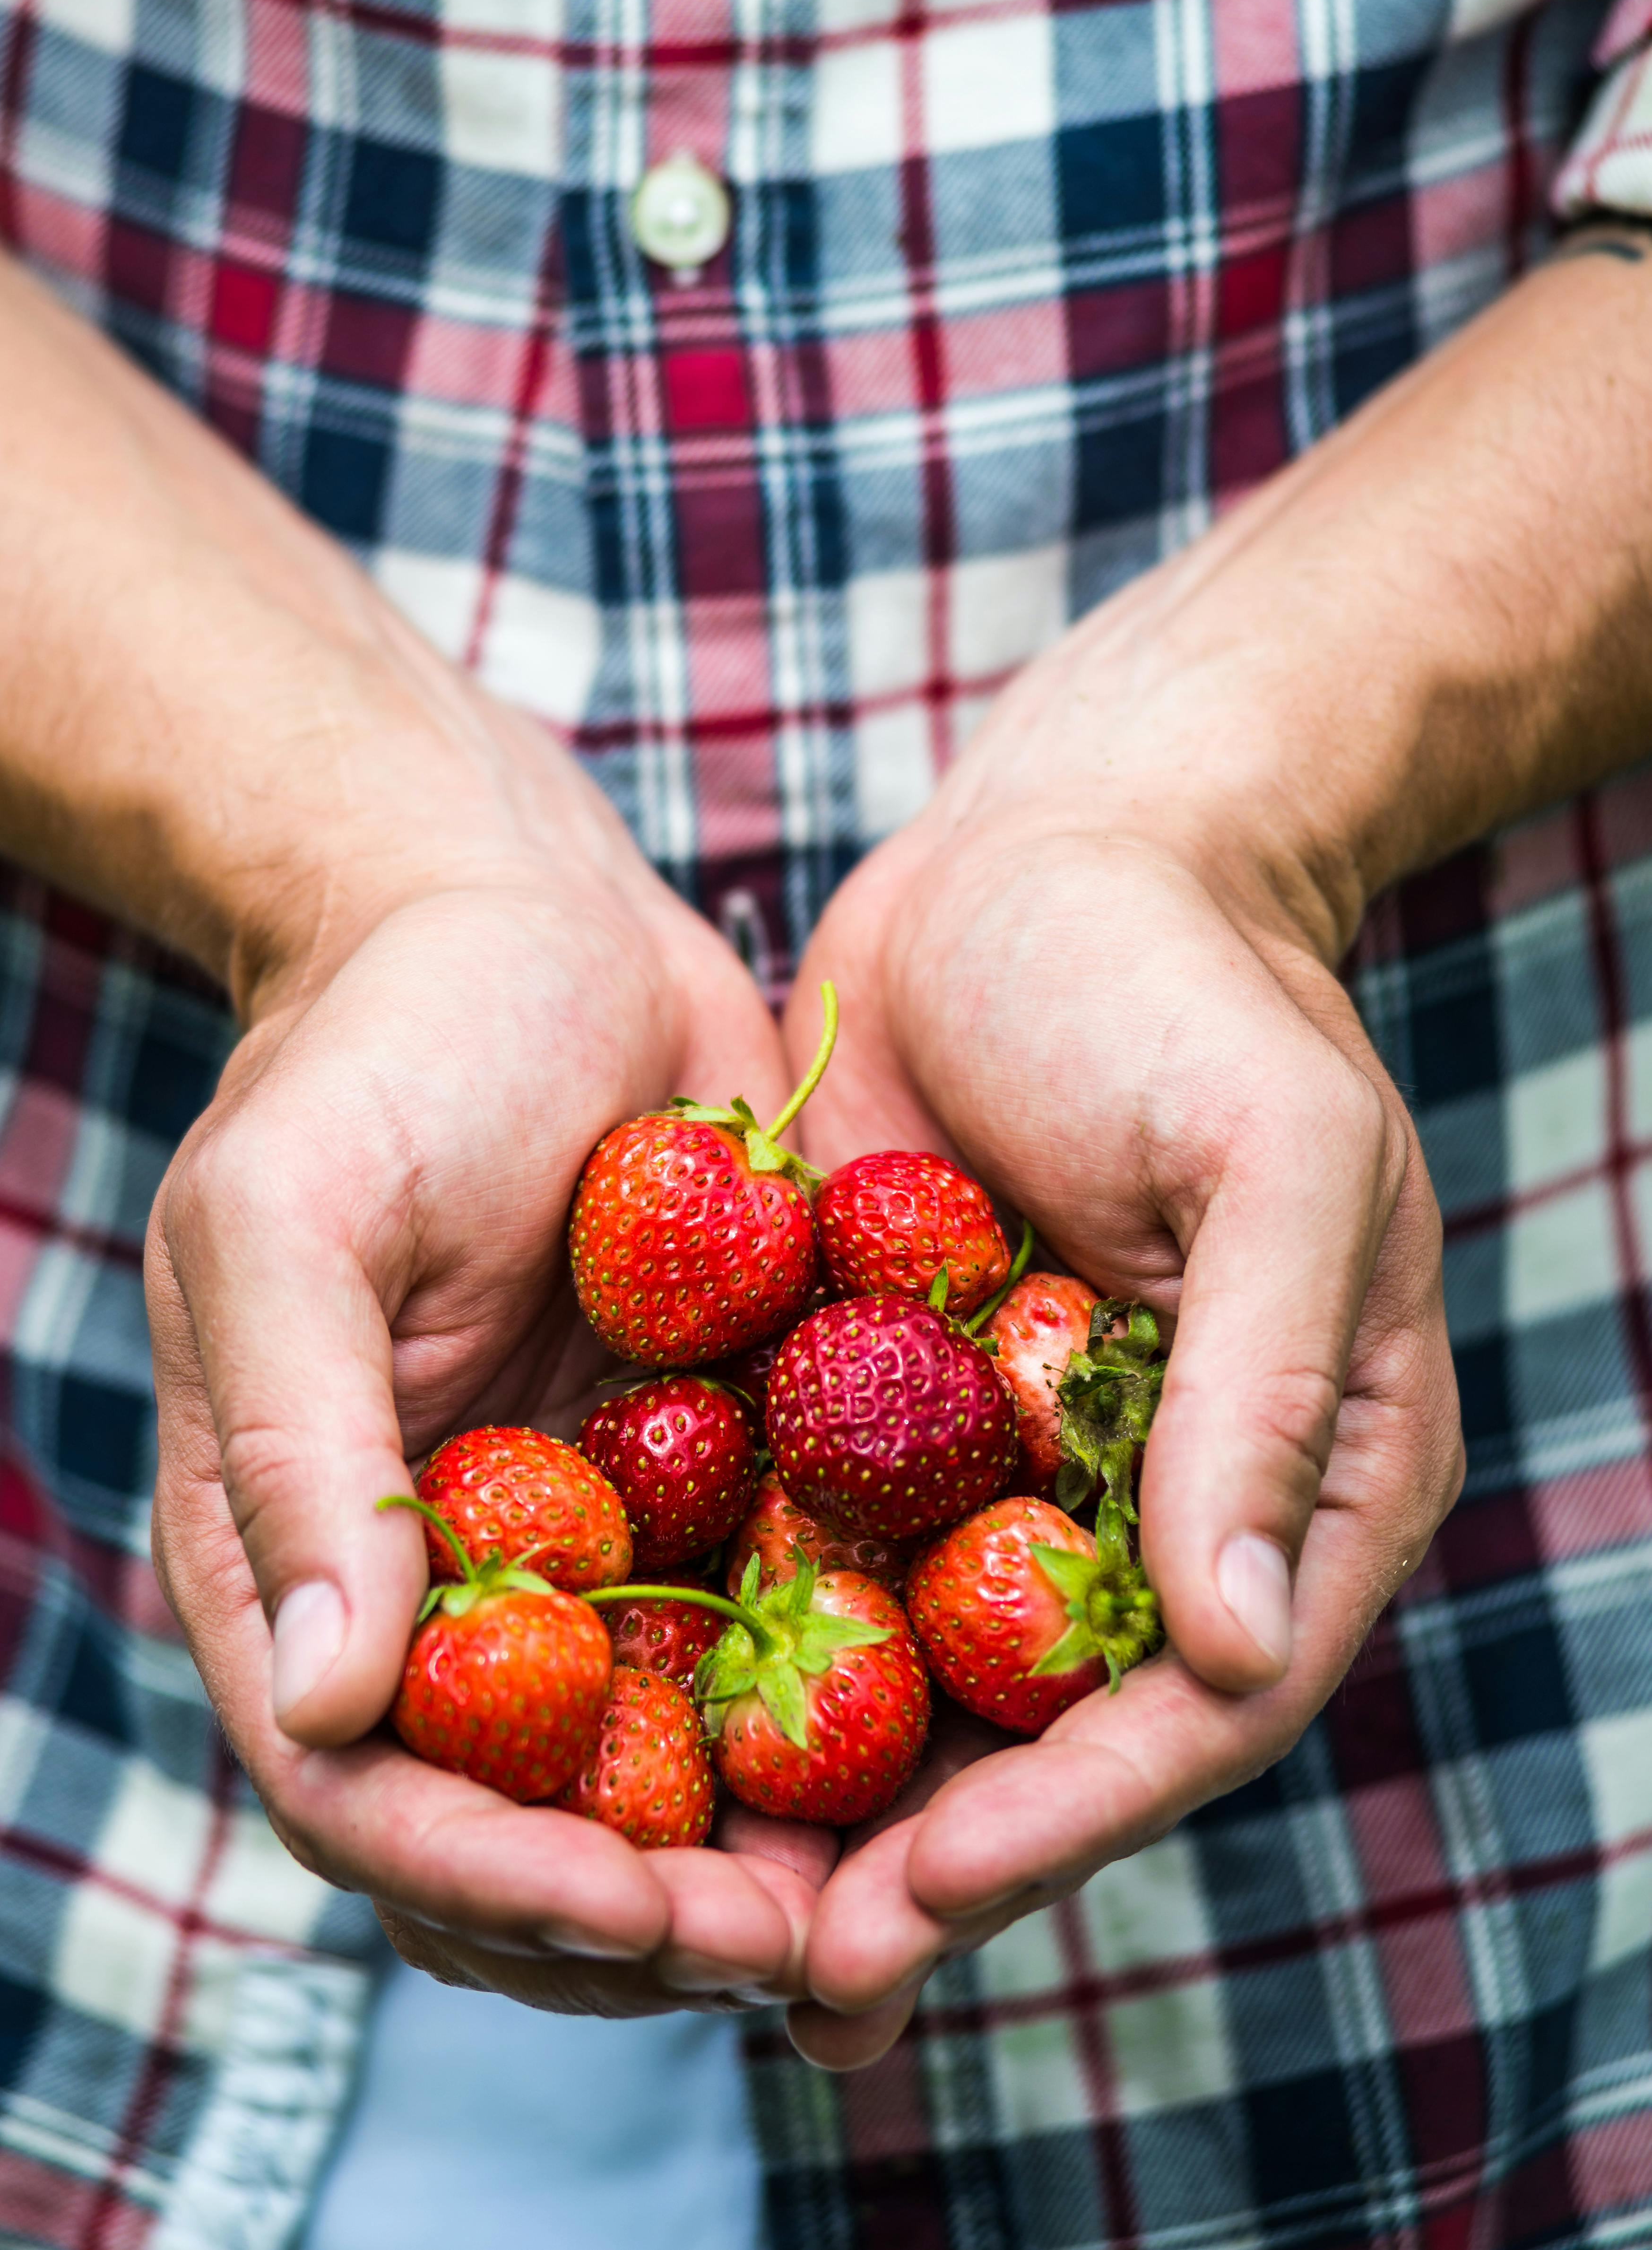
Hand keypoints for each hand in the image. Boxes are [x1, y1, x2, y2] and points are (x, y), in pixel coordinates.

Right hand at [146, 763, 833, 2016]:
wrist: (532, 918)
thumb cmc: (387, 1042)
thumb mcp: (292, 1216)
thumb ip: (298, 1447)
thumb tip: (324, 1696)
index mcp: (303, 1549)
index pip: (368, 1788)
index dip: (493, 1878)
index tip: (642, 1911)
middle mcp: (441, 1578)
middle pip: (523, 1821)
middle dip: (650, 1908)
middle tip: (807, 1948)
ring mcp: (581, 1536)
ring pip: (657, 1764)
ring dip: (762, 1852)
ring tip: (897, 1902)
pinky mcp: (703, 1471)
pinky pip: (768, 1626)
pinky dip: (837, 1711)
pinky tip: (953, 1749)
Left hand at [778, 625, 1463, 2062]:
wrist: (1053, 852)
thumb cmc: (1187, 984)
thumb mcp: (1275, 1161)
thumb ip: (1259, 1392)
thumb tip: (1226, 1645)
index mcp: (1299, 1472)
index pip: (1191, 1699)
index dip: (1066, 1815)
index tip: (918, 1894)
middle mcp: (1167, 1497)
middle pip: (1055, 1729)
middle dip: (928, 1855)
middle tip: (782, 1970)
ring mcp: (1025, 1461)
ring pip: (933, 1677)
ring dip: (830, 1803)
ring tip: (694, 1922)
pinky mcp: (904, 1405)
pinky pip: (838, 1556)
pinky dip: (763, 1653)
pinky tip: (648, 1735)